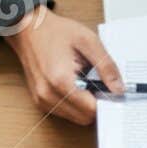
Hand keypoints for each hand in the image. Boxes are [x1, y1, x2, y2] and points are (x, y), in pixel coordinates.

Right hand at [4, 9, 122, 123]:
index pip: (92, 110)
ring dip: (84, 104)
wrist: (27, 29)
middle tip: (97, 84)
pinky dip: (73, 103)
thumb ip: (106, 66)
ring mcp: (42, 100)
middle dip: (95, 104)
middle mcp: (48, 95)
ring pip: (75, 118)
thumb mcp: (88, 41)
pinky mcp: (40, 101)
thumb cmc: (55, 32)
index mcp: (61, 81)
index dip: (105, 101)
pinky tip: (73, 84)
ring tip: (83, 81)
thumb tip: (119, 89)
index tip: (111, 90)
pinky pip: (64, 112)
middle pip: (84, 118)